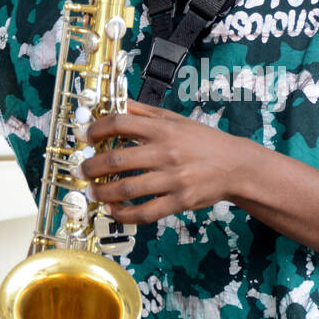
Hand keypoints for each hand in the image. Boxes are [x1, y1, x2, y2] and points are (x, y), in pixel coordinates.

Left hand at [79, 98, 248, 222]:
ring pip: (126, 190)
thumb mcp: (175, 119)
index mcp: (163, 129)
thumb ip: (144, 112)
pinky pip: (145, 213)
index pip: (120, 123)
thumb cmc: (204, 141)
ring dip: (102, 193)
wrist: (236, 165)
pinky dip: (124, 214)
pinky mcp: (180, 201)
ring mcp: (173, 179)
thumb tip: (116, 103)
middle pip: (116, 160)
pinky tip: (114, 211)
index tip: (87, 137)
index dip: (97, 130)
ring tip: (93, 192)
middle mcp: (166, 152)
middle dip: (91, 167)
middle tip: (82, 171)